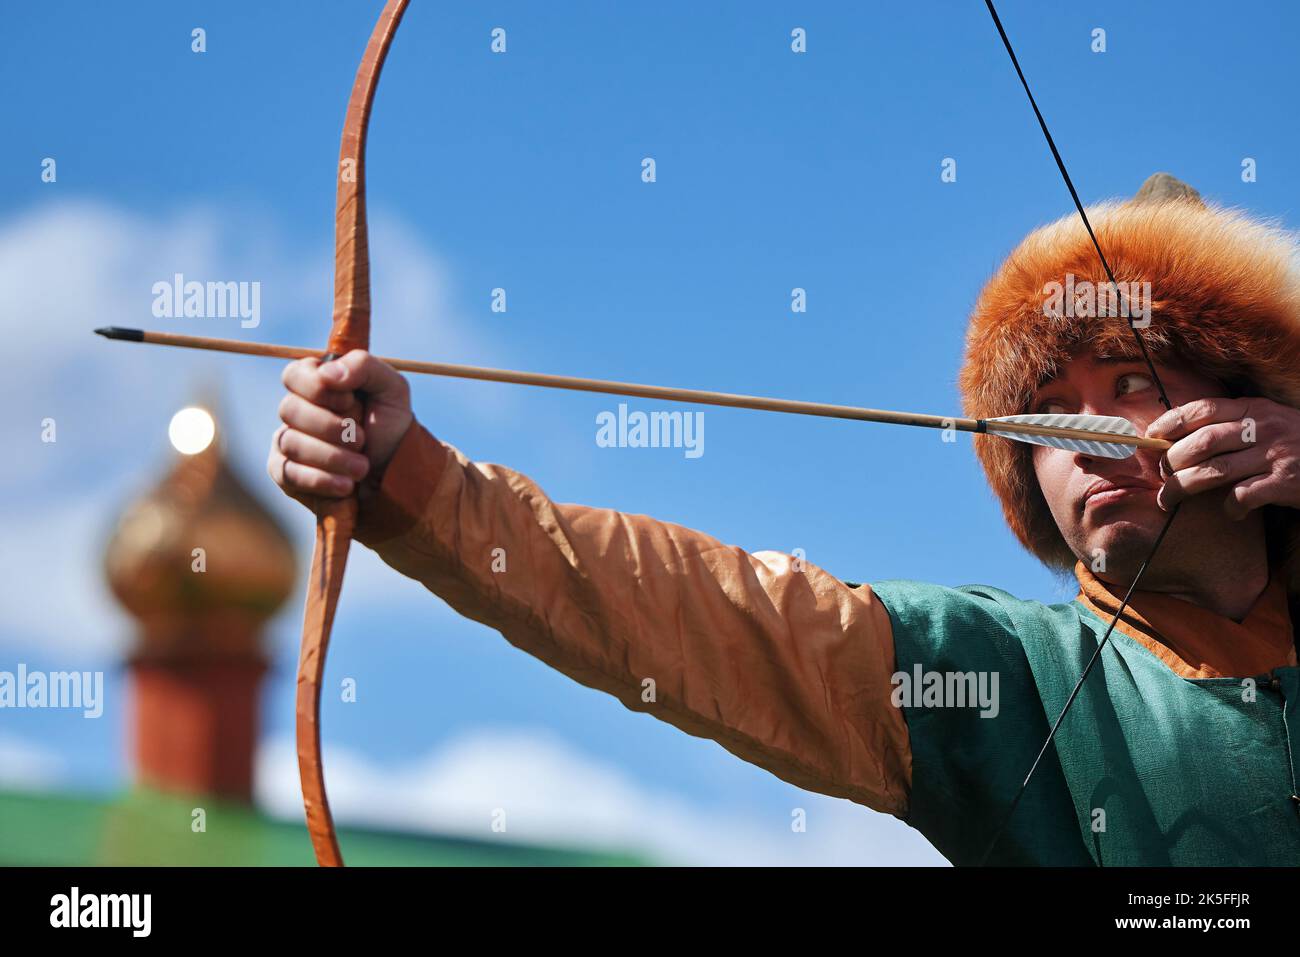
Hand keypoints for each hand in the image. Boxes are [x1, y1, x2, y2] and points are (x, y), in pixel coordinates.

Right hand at [268, 350, 413, 500]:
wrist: (394, 474)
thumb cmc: (389, 427)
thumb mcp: (391, 389)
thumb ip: (363, 366)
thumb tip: (327, 374)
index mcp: (317, 383)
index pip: (295, 375)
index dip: (320, 389)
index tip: (350, 401)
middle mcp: (297, 410)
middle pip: (289, 409)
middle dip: (332, 428)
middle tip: (362, 439)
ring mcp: (287, 440)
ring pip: (291, 443)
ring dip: (334, 458)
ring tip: (362, 468)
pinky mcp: (285, 473)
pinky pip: (289, 474)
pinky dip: (322, 481)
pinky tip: (346, 486)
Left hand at [1145, 396, 1299, 518]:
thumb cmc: (1297, 444)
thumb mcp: (1269, 421)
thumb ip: (1233, 423)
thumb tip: (1179, 439)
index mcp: (1255, 408)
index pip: (1203, 409)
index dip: (1170, 422)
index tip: (1150, 437)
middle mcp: (1264, 428)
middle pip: (1203, 443)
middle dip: (1173, 462)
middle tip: (1163, 477)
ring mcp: (1276, 455)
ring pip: (1215, 472)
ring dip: (1184, 489)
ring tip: (1168, 501)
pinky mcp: (1286, 483)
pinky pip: (1243, 496)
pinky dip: (1229, 507)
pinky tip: (1229, 512)